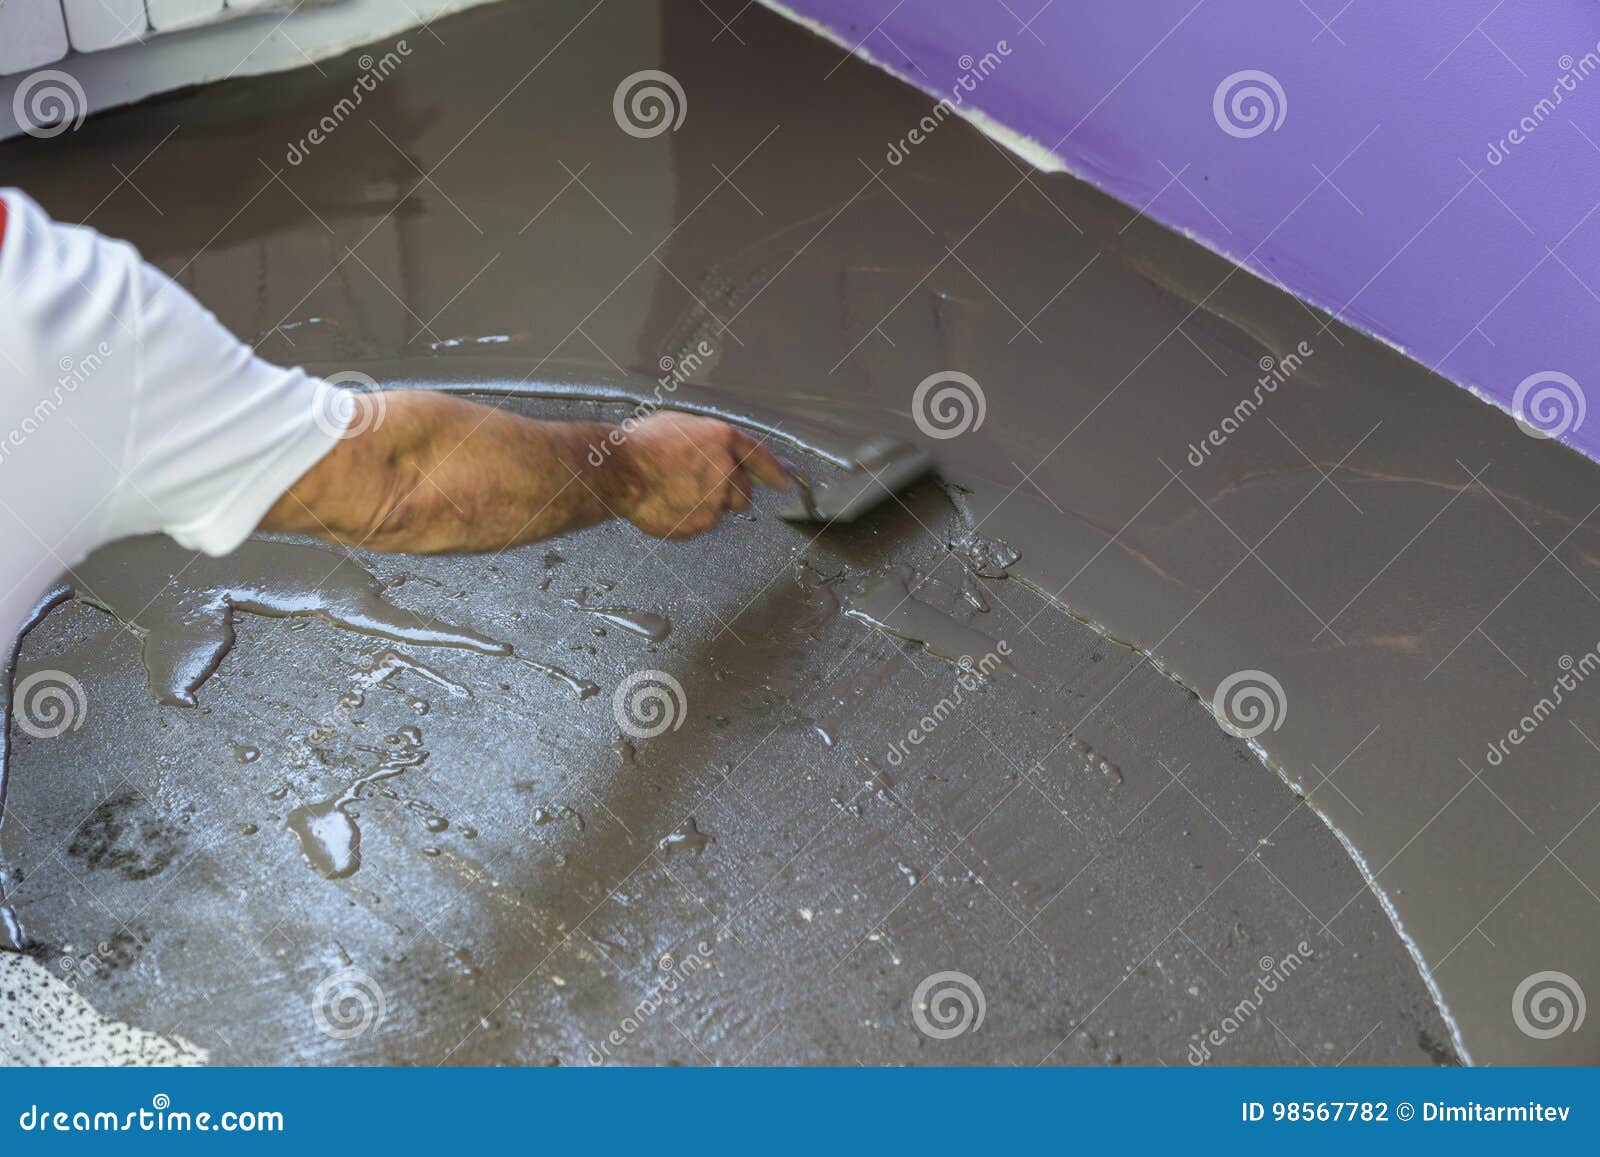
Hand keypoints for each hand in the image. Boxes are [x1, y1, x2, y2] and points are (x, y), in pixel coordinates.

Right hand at [611, 412, 789, 538]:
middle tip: (701, 488)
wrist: (620, 471)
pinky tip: (666, 505)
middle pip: (744, 493)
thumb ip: (707, 440)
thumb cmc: (641, 444)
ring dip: (705, 506)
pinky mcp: (699, 525)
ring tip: (675, 493)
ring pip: (720, 511)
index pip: (760, 457)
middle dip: (730, 494)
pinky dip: (686, 519)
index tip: (784, 481)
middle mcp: (726, 471)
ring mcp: (714, 502)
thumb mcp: (680, 424)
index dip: (774, 471)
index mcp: (722, 440)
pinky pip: (698, 525)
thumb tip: (715, 450)